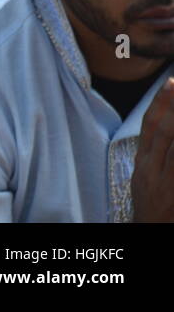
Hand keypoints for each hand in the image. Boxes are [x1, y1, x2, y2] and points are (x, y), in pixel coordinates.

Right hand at [132, 76, 173, 221]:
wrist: (152, 230)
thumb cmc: (152, 206)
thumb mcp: (145, 177)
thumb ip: (154, 154)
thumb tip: (161, 130)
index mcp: (142, 163)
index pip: (149, 126)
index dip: (159, 102)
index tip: (169, 81)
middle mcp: (151, 169)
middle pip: (163, 130)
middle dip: (172, 105)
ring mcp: (165, 180)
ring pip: (173, 144)